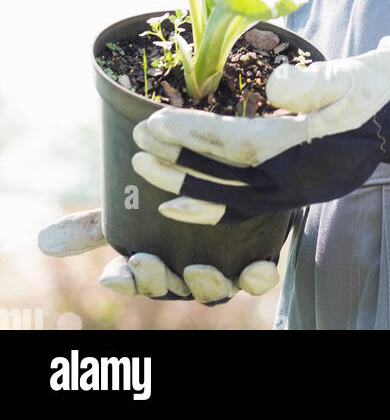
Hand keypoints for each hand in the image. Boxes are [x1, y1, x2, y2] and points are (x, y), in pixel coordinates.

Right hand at [37, 207, 278, 302]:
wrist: (240, 185)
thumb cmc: (182, 202)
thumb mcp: (138, 207)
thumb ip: (98, 223)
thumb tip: (43, 241)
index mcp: (159, 263)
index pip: (135, 280)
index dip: (125, 280)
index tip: (113, 272)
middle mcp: (191, 272)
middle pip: (171, 287)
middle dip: (157, 279)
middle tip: (146, 260)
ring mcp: (226, 267)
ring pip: (213, 289)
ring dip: (203, 283)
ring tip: (197, 268)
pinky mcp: (259, 254)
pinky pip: (260, 277)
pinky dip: (257, 276)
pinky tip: (256, 265)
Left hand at [131, 35, 389, 223]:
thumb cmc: (374, 85)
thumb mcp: (348, 73)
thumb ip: (311, 82)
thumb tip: (276, 86)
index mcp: (301, 146)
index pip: (233, 144)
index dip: (190, 136)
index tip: (152, 124)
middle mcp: (293, 177)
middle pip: (221, 177)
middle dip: (174, 162)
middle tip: (134, 144)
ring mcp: (294, 189)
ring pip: (227, 197)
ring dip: (184, 186)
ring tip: (145, 173)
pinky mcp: (294, 190)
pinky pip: (243, 207)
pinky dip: (210, 207)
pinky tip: (184, 203)